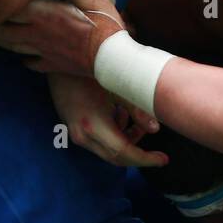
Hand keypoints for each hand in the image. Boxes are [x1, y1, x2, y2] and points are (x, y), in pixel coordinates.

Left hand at [0, 0, 127, 75]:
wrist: (113, 59)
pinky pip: (30, 63)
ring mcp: (42, 52)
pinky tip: (22, 55)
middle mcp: (36, 33)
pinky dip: (23, 58)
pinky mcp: (51, 65)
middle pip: (2, 31)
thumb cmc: (104, 24)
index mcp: (42, 14)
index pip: (8, 7)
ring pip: (11, 47)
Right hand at [49, 73, 166, 167]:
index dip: (145, 158)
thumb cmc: (89, 71)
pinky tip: (118, 113)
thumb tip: (156, 129)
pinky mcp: (74, 128)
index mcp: (93, 125)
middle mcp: (82, 135)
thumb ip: (137, 110)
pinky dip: (114, 135)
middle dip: (138, 155)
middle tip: (159, 154)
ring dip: (126, 141)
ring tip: (136, 120)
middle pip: (115, 157)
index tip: (162, 159)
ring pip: (107, 150)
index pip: (123, 152)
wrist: (59, 63)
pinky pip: (98, 142)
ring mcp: (76, 133)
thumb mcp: (117, 88)